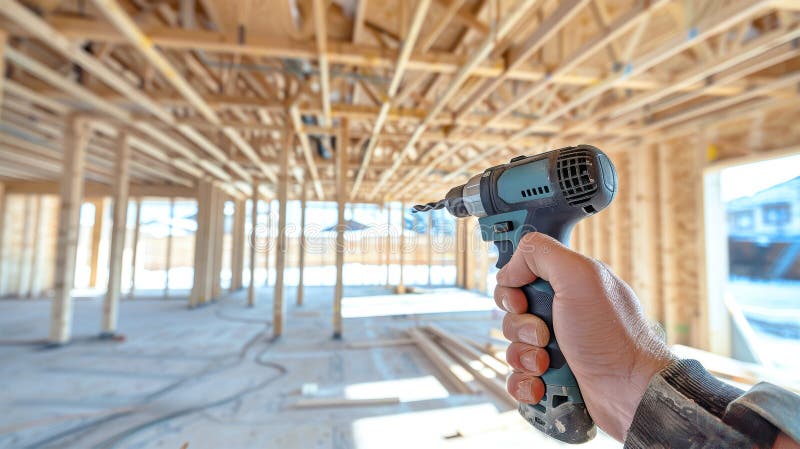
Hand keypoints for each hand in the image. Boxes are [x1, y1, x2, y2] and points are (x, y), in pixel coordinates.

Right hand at [494, 232, 673, 440]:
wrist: (630, 391)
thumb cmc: (610, 334)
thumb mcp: (579, 276)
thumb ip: (540, 254)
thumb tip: (508, 271)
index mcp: (568, 285)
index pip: (519, 278)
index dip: (511, 290)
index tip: (522, 301)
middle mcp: (562, 314)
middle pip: (512, 315)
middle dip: (520, 328)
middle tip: (544, 335)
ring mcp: (557, 348)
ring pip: (514, 348)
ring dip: (524, 358)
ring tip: (546, 365)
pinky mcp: (553, 378)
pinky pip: (519, 378)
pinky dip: (524, 383)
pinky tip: (540, 386)